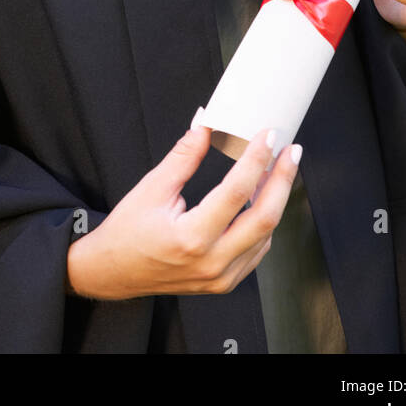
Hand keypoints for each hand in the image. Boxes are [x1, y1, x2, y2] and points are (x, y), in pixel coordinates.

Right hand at [65, 125, 301, 300]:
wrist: (114, 271)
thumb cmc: (127, 231)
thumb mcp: (152, 187)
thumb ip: (184, 156)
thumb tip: (205, 123)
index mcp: (191, 237)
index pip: (237, 192)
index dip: (256, 159)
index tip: (268, 137)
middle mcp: (211, 262)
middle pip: (266, 218)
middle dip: (283, 180)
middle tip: (291, 152)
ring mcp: (220, 277)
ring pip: (266, 236)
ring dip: (275, 200)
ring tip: (276, 170)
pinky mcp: (223, 282)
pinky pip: (256, 251)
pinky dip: (264, 223)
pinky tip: (260, 200)